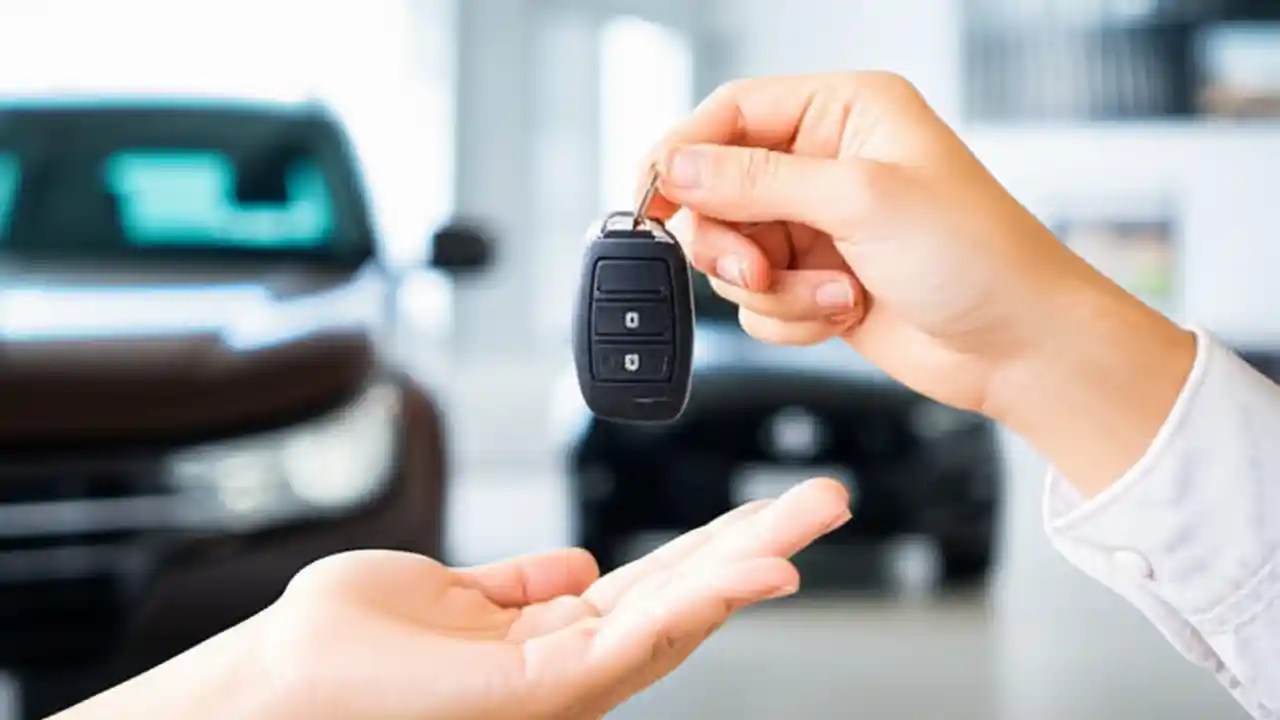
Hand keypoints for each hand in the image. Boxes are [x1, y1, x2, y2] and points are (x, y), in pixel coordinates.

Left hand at [56, 478, 848, 719]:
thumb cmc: (337, 648)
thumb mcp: (444, 594)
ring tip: (813, 520)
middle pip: (680, 600)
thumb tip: (575, 564)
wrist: (265, 690)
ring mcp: (559, 687)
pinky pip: (638, 640)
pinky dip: (704, 603)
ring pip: (676, 617)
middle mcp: (563, 667)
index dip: (711, 553)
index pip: (648, 590)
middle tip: (825, 502)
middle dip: (755, 549)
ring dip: (751, 565)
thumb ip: (516, 585)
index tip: (762, 518)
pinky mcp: (543, 695)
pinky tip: (753, 569)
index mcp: (543, 640)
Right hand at [647, 72, 1194, 492]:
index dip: (685, 152)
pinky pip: (757, 300)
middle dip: (730, 238)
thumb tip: (677, 165)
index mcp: (844, 112)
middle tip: (753, 269)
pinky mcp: (816, 281)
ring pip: (733, 252)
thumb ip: (758, 179)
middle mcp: (826, 163)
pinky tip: (843, 314)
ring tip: (830, 296)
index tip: (653, 196)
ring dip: (771, 288)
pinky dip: (789, 317)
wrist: (1020, 347)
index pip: (733, 113)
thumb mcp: (862, 199)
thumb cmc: (976, 255)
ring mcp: (820, 226)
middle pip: (719, 188)